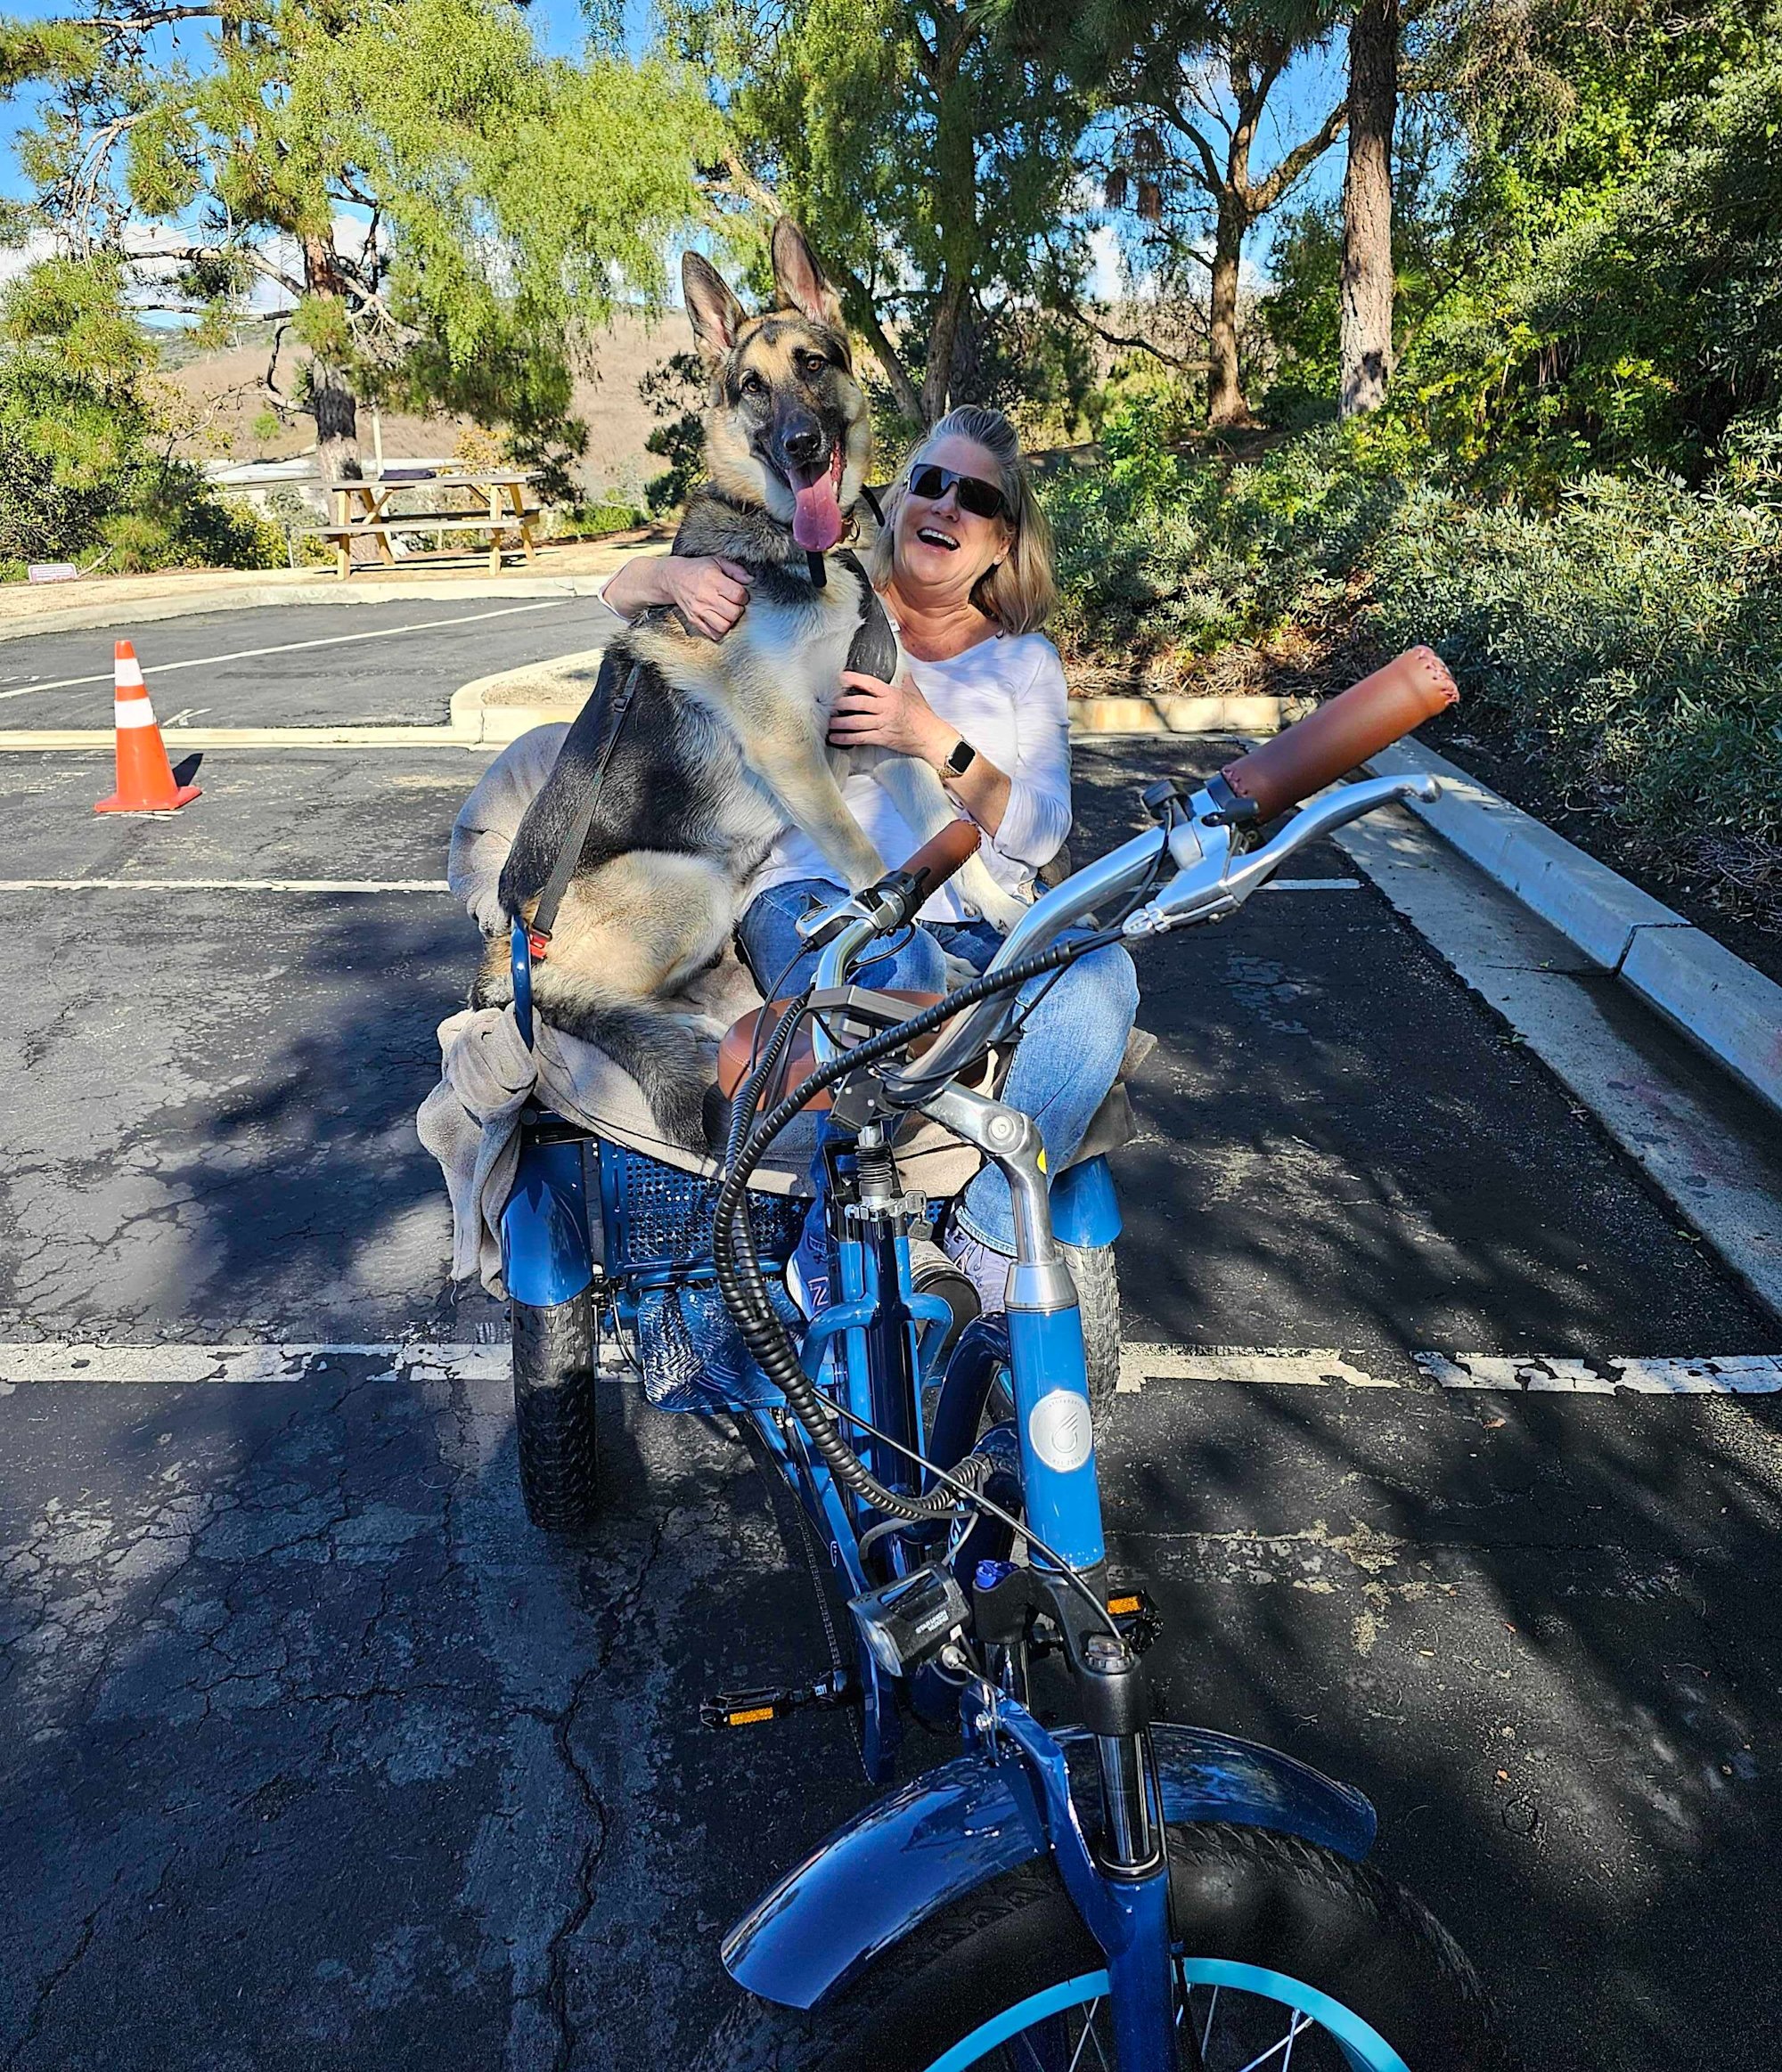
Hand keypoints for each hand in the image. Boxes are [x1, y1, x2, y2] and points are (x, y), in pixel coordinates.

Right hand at [658, 555, 753, 639]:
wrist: (673, 578)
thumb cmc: (697, 569)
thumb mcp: (717, 562)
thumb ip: (736, 570)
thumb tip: (750, 580)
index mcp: (713, 580)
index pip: (738, 595)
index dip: (744, 596)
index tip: (740, 595)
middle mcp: (705, 597)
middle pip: (733, 613)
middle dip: (738, 609)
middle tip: (734, 604)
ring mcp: (699, 611)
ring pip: (724, 626)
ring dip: (730, 621)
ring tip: (727, 613)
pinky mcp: (694, 620)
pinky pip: (713, 634)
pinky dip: (720, 630)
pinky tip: (719, 620)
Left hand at [828, 670, 953, 762]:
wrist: (932, 737)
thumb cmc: (924, 717)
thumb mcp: (915, 694)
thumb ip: (906, 682)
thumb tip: (903, 671)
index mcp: (892, 695)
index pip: (869, 684)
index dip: (853, 679)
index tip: (840, 677)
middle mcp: (886, 708)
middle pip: (858, 703)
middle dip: (841, 703)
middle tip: (829, 702)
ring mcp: (884, 724)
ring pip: (857, 721)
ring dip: (840, 722)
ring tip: (828, 721)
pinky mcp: (883, 738)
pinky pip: (861, 738)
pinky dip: (846, 738)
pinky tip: (836, 737)